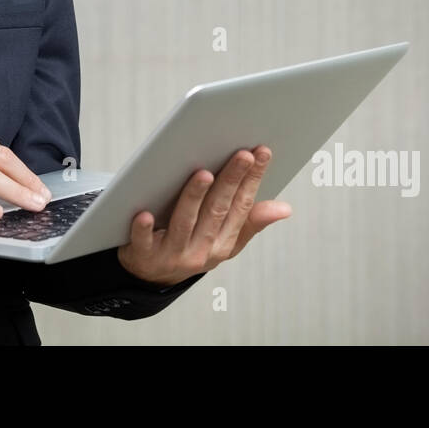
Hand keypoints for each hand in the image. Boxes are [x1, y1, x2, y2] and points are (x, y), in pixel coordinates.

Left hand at [116, 145, 291, 287]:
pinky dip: (143, 229)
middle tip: (241, 154)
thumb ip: (251, 221)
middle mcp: (201, 250)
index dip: (253, 179)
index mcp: (223, 243)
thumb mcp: (225, 241)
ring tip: (203, 174)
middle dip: (231, 181)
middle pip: (216, 211)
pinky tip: (144, 213)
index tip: (262, 152)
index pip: (241, 207)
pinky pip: (144, 242)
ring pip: (184, 223)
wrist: (151, 275)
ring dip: (193, 198)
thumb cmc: (193, 246)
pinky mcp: (143, 254)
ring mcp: (172, 253)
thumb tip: (285, 208)